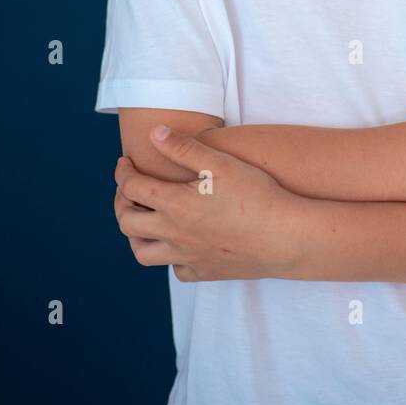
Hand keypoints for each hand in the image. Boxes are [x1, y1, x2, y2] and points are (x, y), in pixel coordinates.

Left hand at [113, 125, 299, 280]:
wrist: (284, 237)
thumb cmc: (255, 195)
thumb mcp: (220, 163)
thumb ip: (183, 147)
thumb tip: (154, 133)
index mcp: (173, 204)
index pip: (131, 188)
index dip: (123, 173)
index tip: (125, 163)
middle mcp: (173, 234)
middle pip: (127, 223)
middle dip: (121, 203)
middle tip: (129, 190)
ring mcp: (187, 257)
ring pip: (143, 253)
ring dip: (135, 235)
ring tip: (144, 220)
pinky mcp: (204, 272)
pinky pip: (175, 270)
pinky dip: (170, 257)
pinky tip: (180, 245)